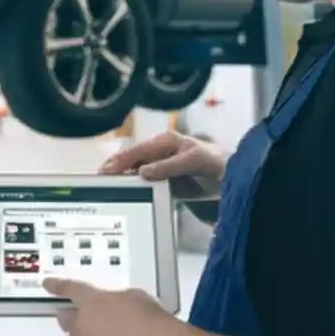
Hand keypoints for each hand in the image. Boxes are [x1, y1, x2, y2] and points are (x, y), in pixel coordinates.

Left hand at [44, 277, 187, 335]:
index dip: (57, 285)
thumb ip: (119, 299)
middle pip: (65, 319)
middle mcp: (81, 325)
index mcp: (92, 302)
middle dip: (72, 318)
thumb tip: (119, 303)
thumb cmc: (153, 327)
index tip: (48, 283)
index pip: (70, 289)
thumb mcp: (137, 298)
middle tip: (84, 321)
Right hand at [100, 131, 227, 199]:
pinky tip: (125, 194)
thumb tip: (142, 172)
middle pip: (133, 160)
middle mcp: (161, 152)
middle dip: (115, 167)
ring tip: (106, 187)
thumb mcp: (194, 162)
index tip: (105, 171)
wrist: (236, 178)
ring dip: (122, 178)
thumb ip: (169, 167)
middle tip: (98, 180)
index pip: (137, 151)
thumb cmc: (217, 163)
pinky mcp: (166, 182)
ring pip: (136, 171)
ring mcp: (162, 167)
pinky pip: (145, 183)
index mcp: (166, 142)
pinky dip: (134, 187)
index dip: (120, 160)